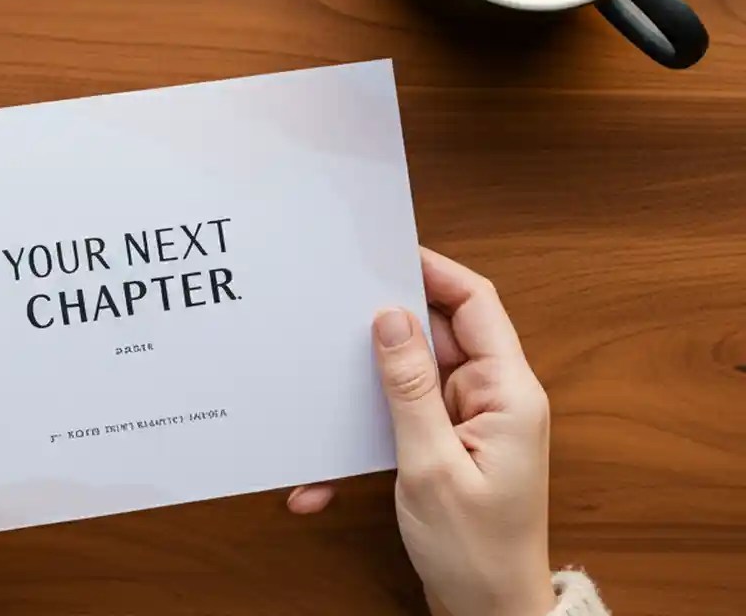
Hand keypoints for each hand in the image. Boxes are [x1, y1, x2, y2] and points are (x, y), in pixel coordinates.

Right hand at [288, 248, 556, 615]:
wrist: (489, 612)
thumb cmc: (475, 550)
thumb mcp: (431, 465)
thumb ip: (409, 387)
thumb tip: (389, 318)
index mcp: (508, 393)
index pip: (476, 304)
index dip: (434, 271)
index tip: (385, 252)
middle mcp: (492, 397)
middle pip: (437, 334)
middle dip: (385, 326)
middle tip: (332, 314)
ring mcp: (469, 420)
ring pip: (412, 374)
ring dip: (368, 388)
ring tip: (323, 392)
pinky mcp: (448, 443)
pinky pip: (403, 416)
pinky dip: (367, 434)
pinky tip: (326, 473)